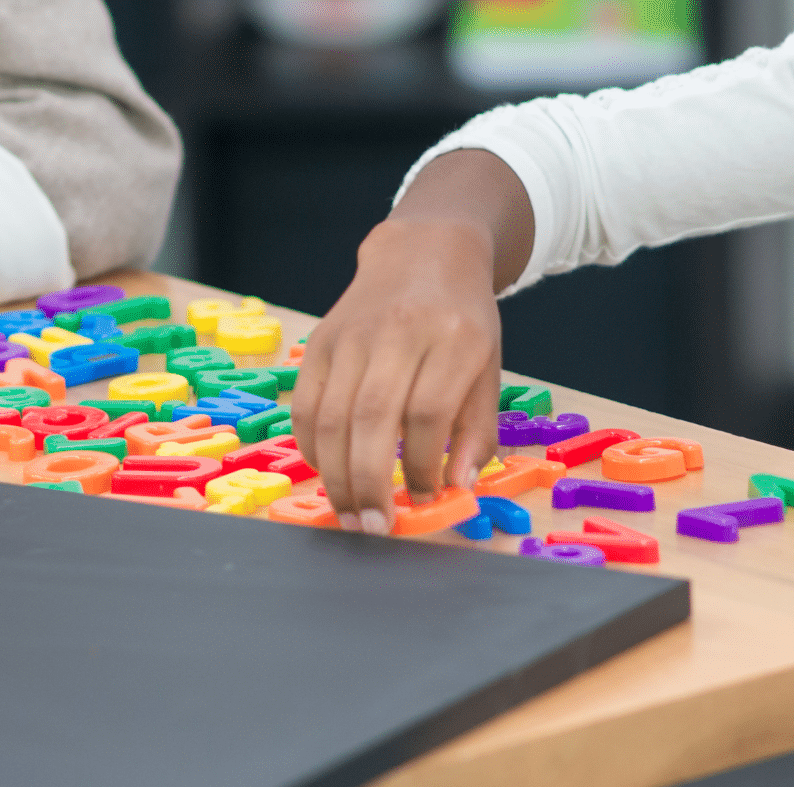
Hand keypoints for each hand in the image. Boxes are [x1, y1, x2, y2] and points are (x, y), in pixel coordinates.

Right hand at [292, 219, 504, 533]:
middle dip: (369, 482)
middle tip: (374, 526)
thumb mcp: (488, 367)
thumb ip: (478, 430)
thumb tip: (458, 488)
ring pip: (331, 417)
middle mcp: (398, 333)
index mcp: (452, 338)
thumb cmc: (460, 320)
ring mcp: (351, 336)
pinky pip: (305, 406)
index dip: (423, 465)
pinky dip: (311, 447)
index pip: (426, 413)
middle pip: (372, 418)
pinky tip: (328, 471)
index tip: (426, 496)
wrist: (423, 253)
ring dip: (336, 475)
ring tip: (349, 512)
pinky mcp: (320, 342)